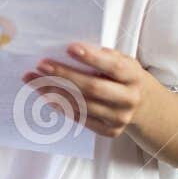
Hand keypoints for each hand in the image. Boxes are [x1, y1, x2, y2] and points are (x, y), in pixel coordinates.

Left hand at [22, 42, 153, 139]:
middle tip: (41, 65)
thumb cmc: (123, 76)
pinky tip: (45, 95)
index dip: (92, 57)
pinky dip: (60, 107)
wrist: (144, 105)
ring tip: (33, 79)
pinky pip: (80, 119)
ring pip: (82, 105)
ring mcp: (120, 118)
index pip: (113, 66)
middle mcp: (129, 99)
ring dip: (54, 91)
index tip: (69, 47)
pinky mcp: (110, 131)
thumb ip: (103, 56)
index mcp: (134, 76)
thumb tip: (69, 50)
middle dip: (64, 75)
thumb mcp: (122, 61)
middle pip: (93, 88)